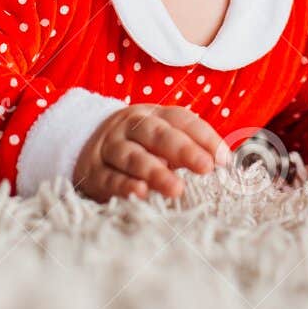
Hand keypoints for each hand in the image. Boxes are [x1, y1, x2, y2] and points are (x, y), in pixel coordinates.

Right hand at [73, 104, 230, 202]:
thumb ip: (188, 149)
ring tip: (176, 188)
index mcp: (152, 115)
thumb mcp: (160, 140)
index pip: (181, 119)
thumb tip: (222, 162)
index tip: (224, 159)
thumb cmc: (137, 146)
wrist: (83, 146)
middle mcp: (129, 127)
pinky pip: (109, 178)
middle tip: (205, 167)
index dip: (203, 136)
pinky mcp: (93, 171)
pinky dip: (124, 186)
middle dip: (183, 150)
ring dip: (155, 171)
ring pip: (133, 157)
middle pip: (156, 134)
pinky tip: (140, 193)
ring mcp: (110, 147)